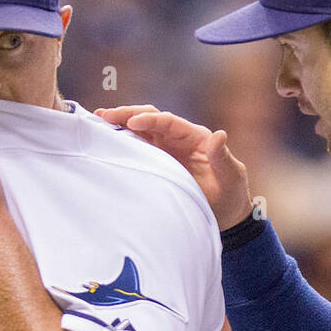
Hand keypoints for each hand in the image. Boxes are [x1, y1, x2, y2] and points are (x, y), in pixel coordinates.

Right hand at [94, 104, 253, 230]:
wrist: (226, 215)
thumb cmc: (231, 195)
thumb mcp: (232, 177)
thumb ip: (223, 158)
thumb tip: (219, 134)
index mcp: (195, 137)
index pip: (169, 122)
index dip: (150, 120)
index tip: (132, 123)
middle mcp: (178, 139)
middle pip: (149, 119)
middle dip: (128, 115)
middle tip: (104, 116)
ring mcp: (166, 150)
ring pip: (139, 131)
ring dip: (120, 125)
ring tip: (97, 122)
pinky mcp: (157, 162)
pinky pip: (138, 147)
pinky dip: (122, 142)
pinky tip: (105, 141)